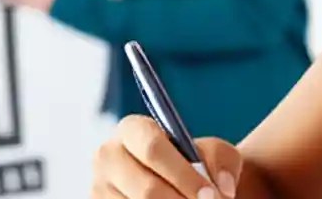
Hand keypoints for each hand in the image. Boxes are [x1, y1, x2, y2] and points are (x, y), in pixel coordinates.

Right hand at [93, 115, 241, 198]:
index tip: (210, 195)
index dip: (184, 175)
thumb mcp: (214, 153)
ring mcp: (99, 189)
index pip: (152, 148)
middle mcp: (107, 157)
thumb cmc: (196, 167)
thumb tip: (221, 187)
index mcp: (131, 129)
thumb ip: (220, 160)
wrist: (179, 188)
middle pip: (146, 189)